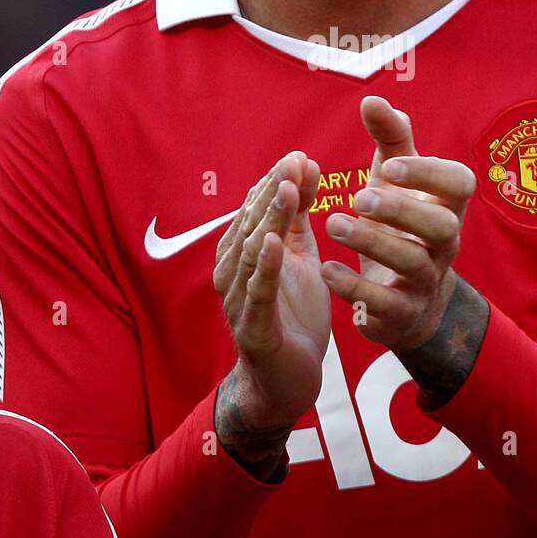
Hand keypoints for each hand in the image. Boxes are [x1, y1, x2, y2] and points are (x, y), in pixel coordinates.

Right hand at [213, 150, 329, 440]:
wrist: (289, 380)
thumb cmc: (293, 314)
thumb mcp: (300, 258)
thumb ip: (298, 217)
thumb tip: (303, 165)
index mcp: (243, 253)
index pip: (257, 210)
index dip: (277, 182)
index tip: (299, 157)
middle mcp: (233, 272)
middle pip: (252, 224)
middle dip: (274, 191)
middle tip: (295, 162)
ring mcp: (239, 300)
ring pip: (253, 252)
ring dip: (270, 219)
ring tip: (288, 190)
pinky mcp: (253, 328)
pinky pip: (258, 292)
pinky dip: (265, 266)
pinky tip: (275, 242)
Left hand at [321, 97, 476, 351]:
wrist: (409, 301)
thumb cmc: (401, 223)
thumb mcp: (395, 179)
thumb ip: (388, 138)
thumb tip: (372, 99)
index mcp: (446, 205)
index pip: (458, 184)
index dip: (429, 174)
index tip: (390, 165)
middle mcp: (444, 244)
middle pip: (440, 226)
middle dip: (401, 209)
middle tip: (359, 196)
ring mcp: (426, 281)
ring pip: (411, 262)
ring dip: (372, 242)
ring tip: (333, 223)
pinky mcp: (402, 314)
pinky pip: (386, 304)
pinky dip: (355, 288)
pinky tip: (327, 269)